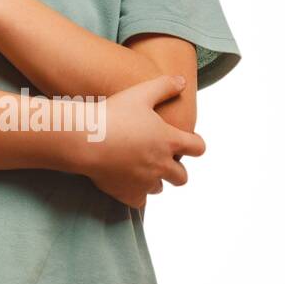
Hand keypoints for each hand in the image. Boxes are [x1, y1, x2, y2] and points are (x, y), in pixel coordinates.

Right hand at [68, 74, 205, 207]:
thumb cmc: (113, 114)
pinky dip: (135, 194)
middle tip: (162, 160)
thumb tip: (182, 81)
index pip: (198, 148)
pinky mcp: (128, 194)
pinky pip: (140, 202)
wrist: (86, 139)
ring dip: (154, 180)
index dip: (195, 145)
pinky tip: (127, 184)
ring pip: (159, 188)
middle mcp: (162, 164)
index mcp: (169, 141)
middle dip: (176, 170)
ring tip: (141, 170)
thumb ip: (164, 86)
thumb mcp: (141, 93)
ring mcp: (145, 182)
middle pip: (182, 177)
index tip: (187, 144)